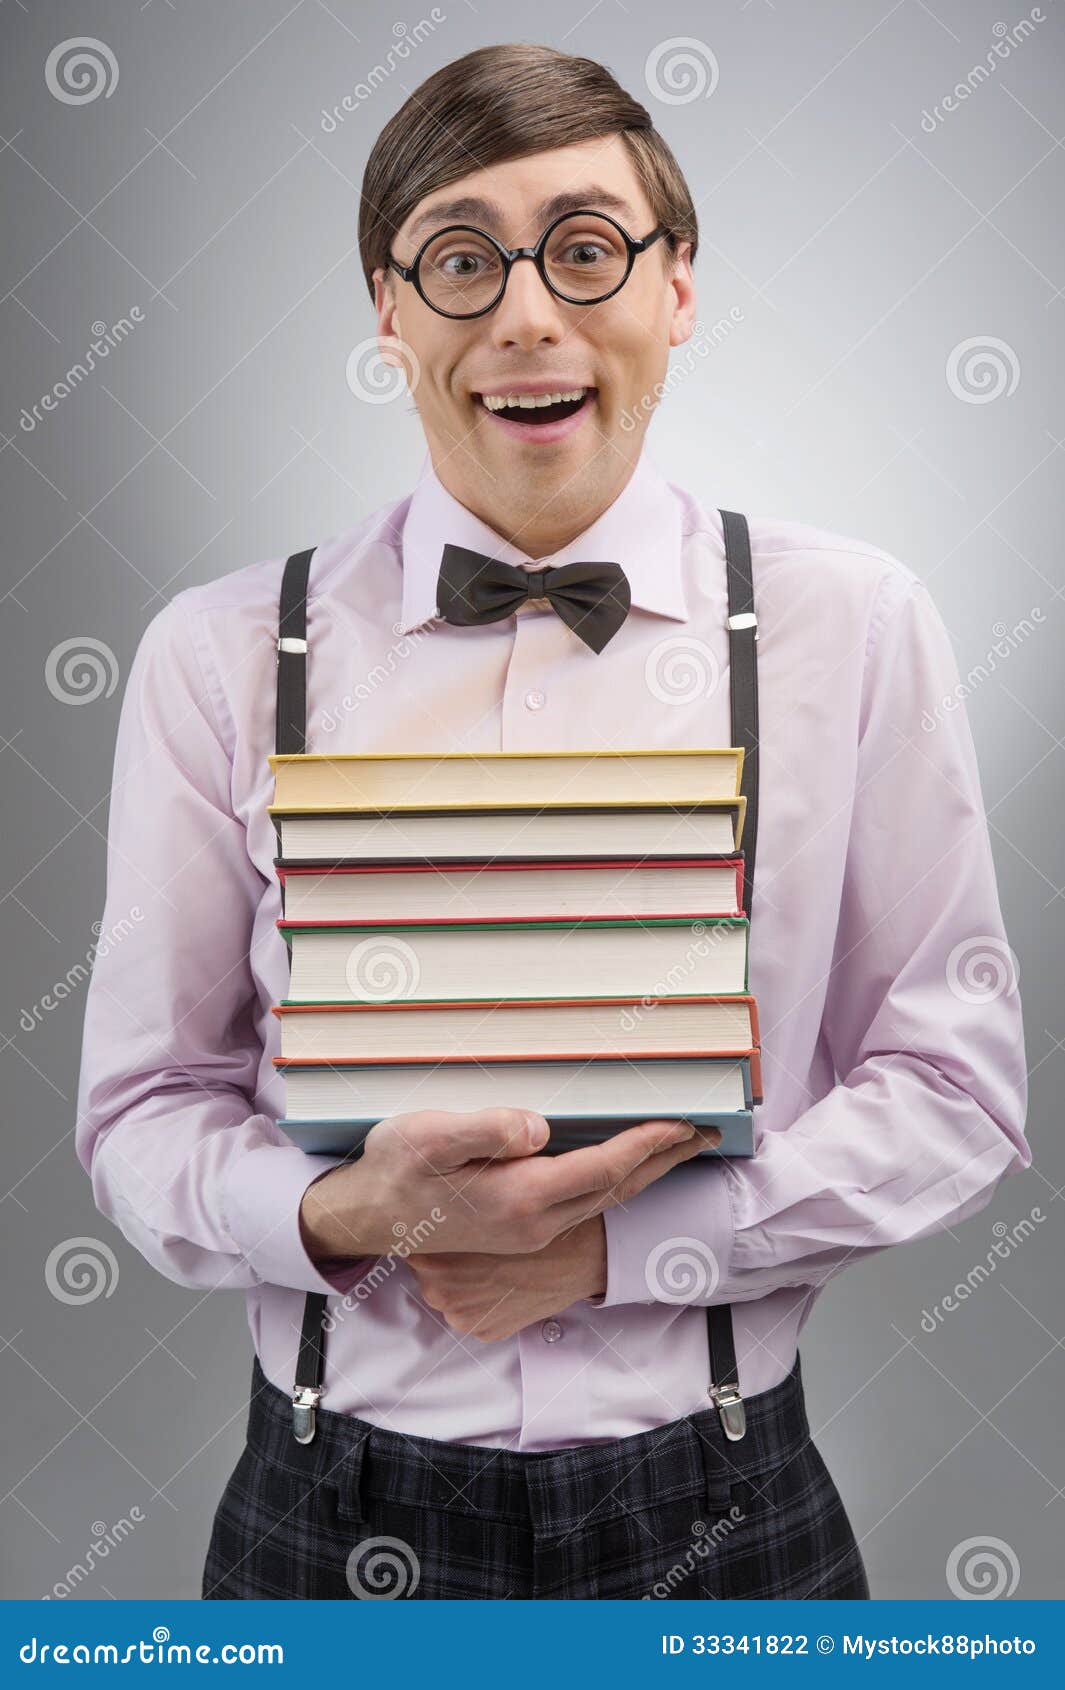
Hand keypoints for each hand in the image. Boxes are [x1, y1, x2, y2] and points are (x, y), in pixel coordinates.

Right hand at [299, 1108, 717, 1262]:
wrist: (367, 1218)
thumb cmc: (395, 1169)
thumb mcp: (430, 1137)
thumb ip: (486, 1129)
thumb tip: (540, 1126)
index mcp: (523, 1198)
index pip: (605, 1167)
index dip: (647, 1142)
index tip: (684, 1118)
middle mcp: (535, 1222)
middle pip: (617, 1187)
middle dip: (664, 1159)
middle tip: (707, 1132)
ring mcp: (528, 1231)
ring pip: (604, 1199)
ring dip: (645, 1172)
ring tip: (676, 1145)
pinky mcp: (518, 1230)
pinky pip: (584, 1204)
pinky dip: (614, 1180)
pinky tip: (619, 1166)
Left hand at [407, 1214, 607, 1341]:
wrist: (574, 1255)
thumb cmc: (528, 1225)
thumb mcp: (481, 1206)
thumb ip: (447, 1215)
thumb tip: (427, 1210)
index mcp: (432, 1256)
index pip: (414, 1246)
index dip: (433, 1235)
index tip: (449, 1229)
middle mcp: (438, 1290)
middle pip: (429, 1272)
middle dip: (446, 1261)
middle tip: (478, 1248)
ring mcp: (460, 1315)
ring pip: (451, 1295)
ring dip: (464, 1284)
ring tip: (493, 1267)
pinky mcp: (482, 1332)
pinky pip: (474, 1315)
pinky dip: (485, 1304)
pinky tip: (504, 1286)